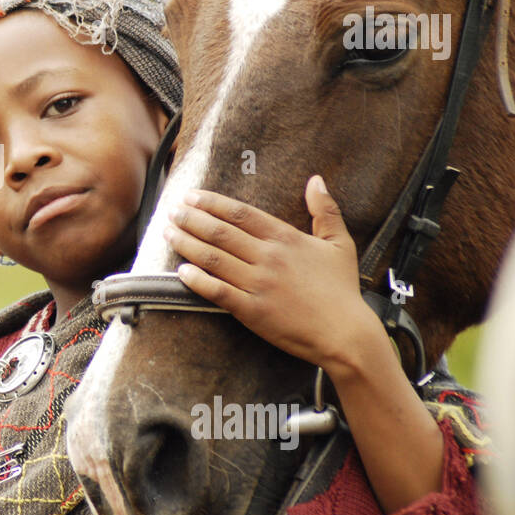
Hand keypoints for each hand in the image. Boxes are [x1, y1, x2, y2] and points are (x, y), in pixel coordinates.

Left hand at [163, 175, 381, 372]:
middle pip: (220, 232)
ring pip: (213, 258)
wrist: (346, 335)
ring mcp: (258, 285)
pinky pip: (217, 292)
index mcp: (286, 239)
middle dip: (191, 219)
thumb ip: (326, 210)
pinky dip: (197, 280)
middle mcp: (268, 258)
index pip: (240, 214)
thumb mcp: (340, 244)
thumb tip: (316, 179)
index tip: (192, 195)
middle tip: (171, 211)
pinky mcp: (252, 311)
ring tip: (168, 233)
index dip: (212, 203)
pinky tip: (180, 271)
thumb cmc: (342, 289)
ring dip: (187, 243)